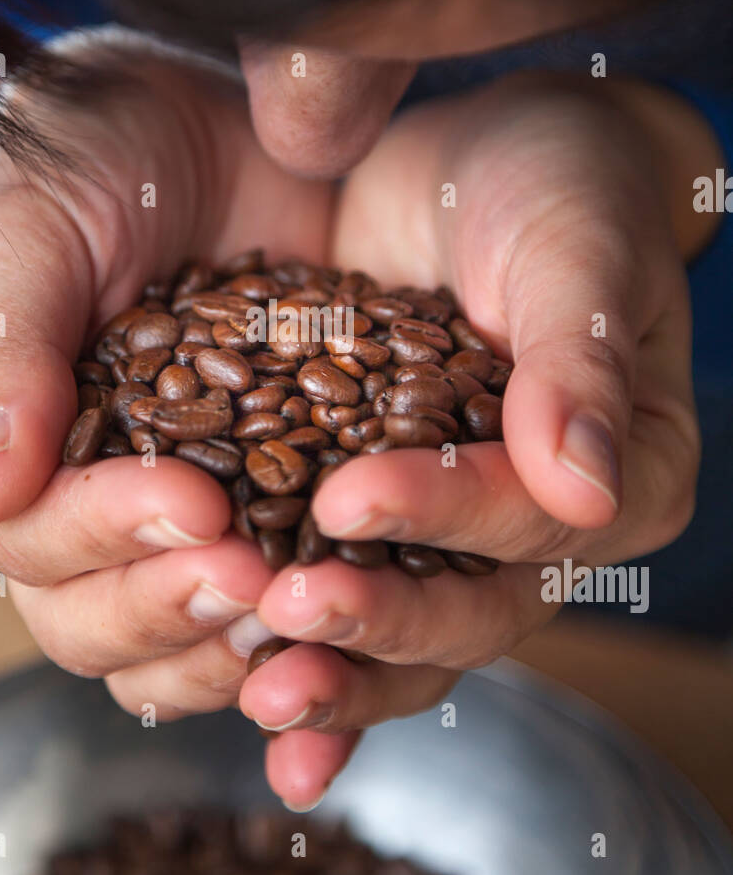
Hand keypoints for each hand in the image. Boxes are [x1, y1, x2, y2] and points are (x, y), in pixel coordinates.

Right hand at [0, 30, 337, 745]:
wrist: (221, 131)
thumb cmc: (103, 154)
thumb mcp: (44, 229)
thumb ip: (5, 349)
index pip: (10, 533)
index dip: (95, 535)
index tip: (192, 504)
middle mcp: (55, 499)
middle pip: (79, 616)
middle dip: (166, 605)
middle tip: (256, 576)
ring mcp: (148, 523)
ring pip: (159, 646)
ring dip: (223, 650)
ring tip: (298, 614)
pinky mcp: (240, 521)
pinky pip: (248, 618)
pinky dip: (291, 651)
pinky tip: (342, 648)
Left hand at [239, 73, 702, 805]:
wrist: (477, 164)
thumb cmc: (556, 184)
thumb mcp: (576, 246)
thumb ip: (580, 358)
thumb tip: (586, 484)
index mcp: (623, 472)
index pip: (538, 521)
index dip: (448, 515)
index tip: (350, 493)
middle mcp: (547, 526)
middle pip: (472, 608)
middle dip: (379, 619)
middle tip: (287, 608)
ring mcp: (458, 535)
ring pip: (407, 634)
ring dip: (336, 668)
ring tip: (261, 690)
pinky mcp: (379, 520)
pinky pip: (349, 601)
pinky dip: (309, 662)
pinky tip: (252, 710)